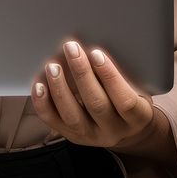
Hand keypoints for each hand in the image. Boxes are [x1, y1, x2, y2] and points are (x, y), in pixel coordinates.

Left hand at [32, 39, 154, 150]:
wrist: (127, 130)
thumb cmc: (131, 96)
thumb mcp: (137, 86)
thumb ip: (122, 71)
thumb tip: (97, 41)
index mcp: (137, 117)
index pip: (125, 100)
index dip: (110, 76)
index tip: (96, 52)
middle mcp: (114, 131)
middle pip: (96, 104)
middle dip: (82, 73)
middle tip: (71, 47)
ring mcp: (91, 136)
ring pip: (73, 116)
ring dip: (60, 88)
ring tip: (52, 66)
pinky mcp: (72, 136)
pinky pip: (54, 122)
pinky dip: (44, 104)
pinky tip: (39, 85)